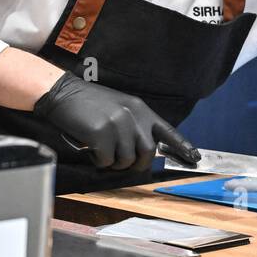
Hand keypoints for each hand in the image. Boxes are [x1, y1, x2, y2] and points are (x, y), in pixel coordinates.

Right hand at [31, 72, 199, 171]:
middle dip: (134, 164)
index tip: (195, 159)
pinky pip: (106, 161)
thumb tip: (144, 151)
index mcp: (140, 109)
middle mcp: (133, 115)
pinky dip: (97, 161)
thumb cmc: (87, 104)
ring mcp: (118, 123)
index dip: (182, 146)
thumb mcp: (118, 108)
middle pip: (147, 153)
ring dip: (113, 163)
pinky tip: (88, 148)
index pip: (166, 131)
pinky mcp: (101, 133)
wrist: (62, 93)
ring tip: (99, 149)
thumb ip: (134, 125)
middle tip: (116, 161)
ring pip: (126, 161)